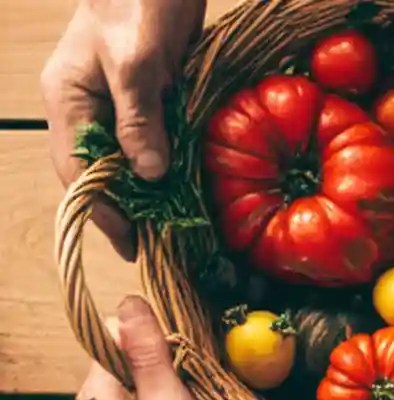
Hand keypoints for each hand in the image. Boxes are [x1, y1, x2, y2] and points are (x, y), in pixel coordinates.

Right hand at [40, 0, 204, 259]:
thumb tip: (147, 173)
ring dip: (151, 191)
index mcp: (69, 99)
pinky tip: (189, 186)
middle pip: (104, 169)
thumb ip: (139, 118)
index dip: (103, 209)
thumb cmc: (139, 1)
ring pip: (131, 157)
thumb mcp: (135, 62)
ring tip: (175, 229)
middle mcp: (90, 105)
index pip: (79, 170)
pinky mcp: (152, 93)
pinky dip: (170, 163)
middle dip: (128, 208)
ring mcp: (121, 99)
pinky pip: (157, 138)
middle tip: (159, 246)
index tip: (130, 243)